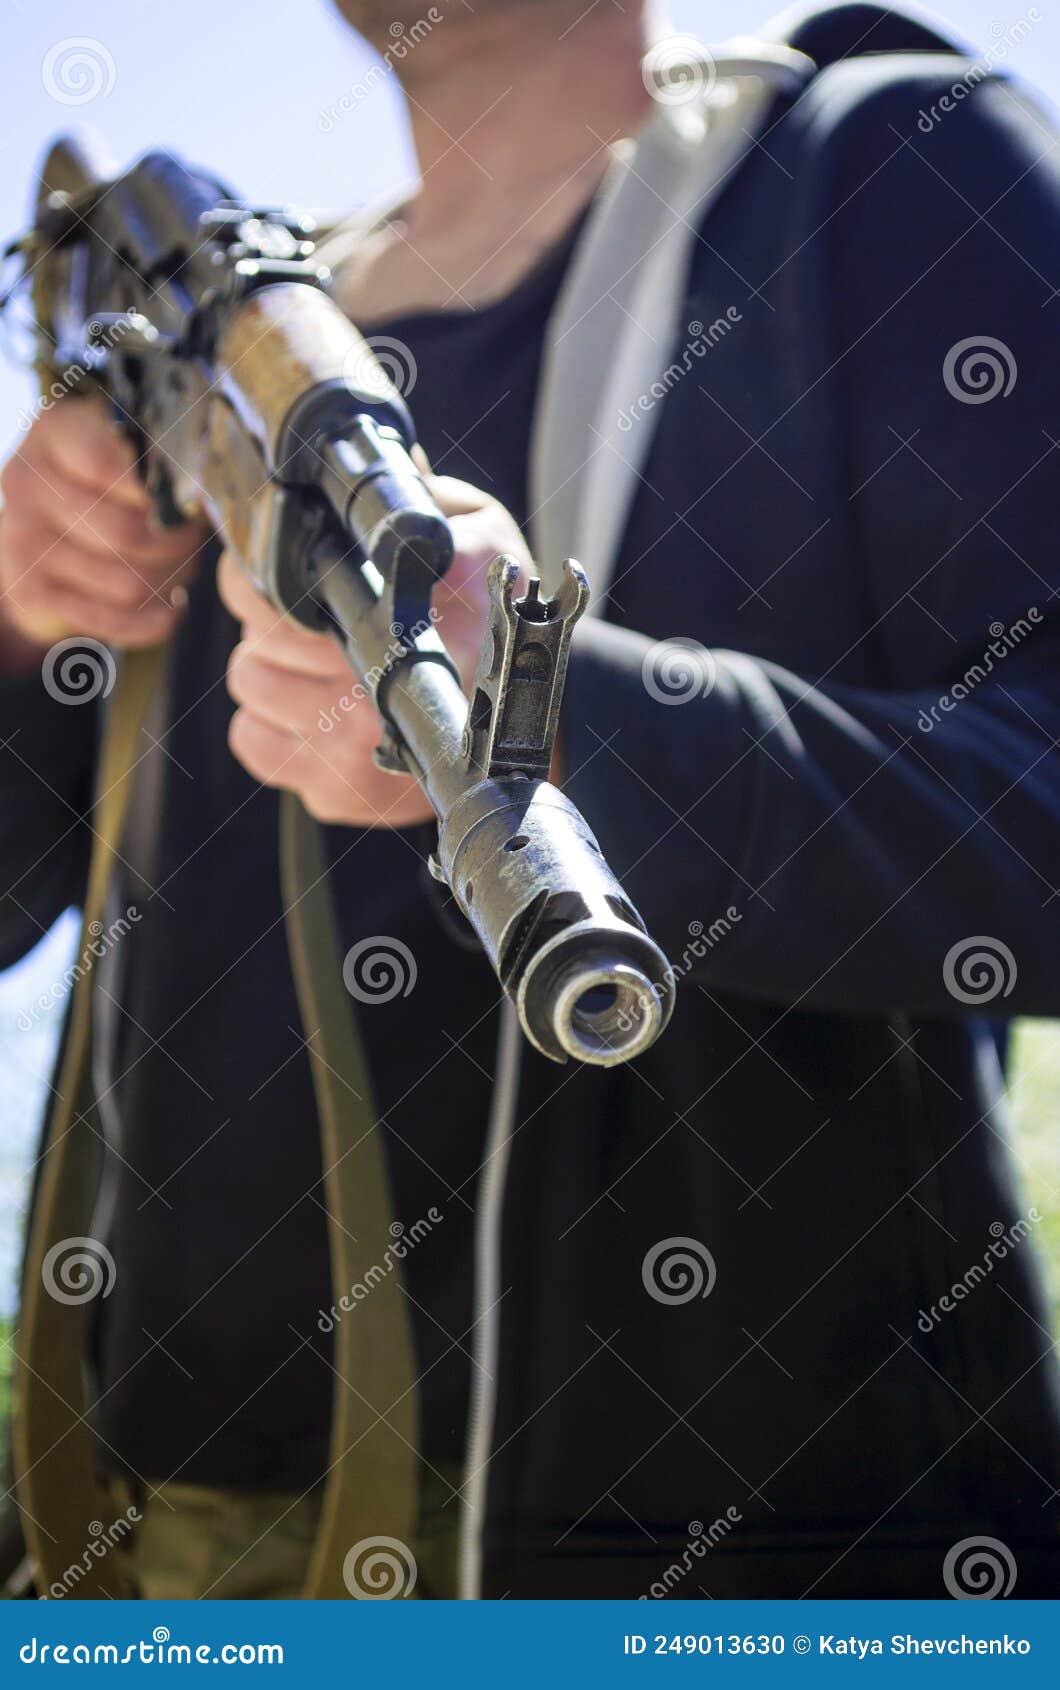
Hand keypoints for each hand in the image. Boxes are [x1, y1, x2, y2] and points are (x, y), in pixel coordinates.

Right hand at [0, 396, 204, 665]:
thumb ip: (157, 459)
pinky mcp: (32, 591)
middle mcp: (28, 481)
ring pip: (128, 582)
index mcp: (57, 431)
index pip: (110, 463)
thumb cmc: (103, 485)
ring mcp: (23, 539)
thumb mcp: (126, 450)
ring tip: (181, 569)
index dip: (160, 490)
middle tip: (193, 541)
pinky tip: (171, 607)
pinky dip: (154, 620)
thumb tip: (198, 493)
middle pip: (128, 533)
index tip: (187, 499)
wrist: (44, 537)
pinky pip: (112, 620)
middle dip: (177, 545)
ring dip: (170, 581)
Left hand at [221, 475, 532, 826]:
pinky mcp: (335, 791)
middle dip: (277, 626)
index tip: (294, 581)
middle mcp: (370, 683)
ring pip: (248, 686)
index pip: (264, 588)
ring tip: (320, 668)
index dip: (263, 578)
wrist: (529, 729)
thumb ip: (426, 495)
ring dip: (272, 675)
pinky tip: (315, 716)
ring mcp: (350, 746)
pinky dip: (271, 729)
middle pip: (254, 639)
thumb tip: (389, 461)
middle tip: (316, 625)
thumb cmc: (502, 627)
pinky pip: (253, 743)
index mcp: (397, 608)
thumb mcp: (483, 535)